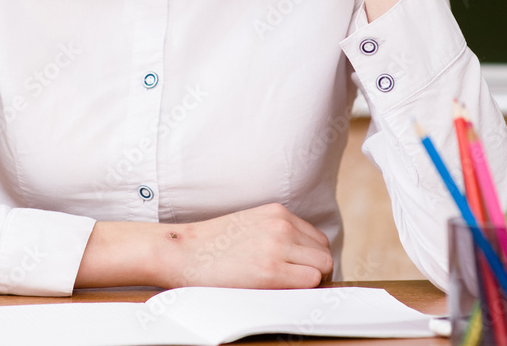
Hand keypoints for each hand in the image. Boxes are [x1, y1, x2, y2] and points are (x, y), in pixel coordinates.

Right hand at [171, 203, 332, 288]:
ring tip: (288, 291)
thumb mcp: (250, 226)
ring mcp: (277, 246)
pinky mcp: (270, 270)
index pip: (316, 239)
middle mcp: (281, 225)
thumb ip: (276, 234)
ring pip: (323, 267)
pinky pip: (311, 281)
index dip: (312, 260)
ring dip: (311, 282)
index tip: (301, 273)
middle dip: (317, 271)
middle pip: (324, 252)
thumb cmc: (211, 246)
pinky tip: (282, 293)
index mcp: (277, 213)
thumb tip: (301, 259)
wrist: (182, 252)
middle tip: (297, 287)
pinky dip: (304, 291)